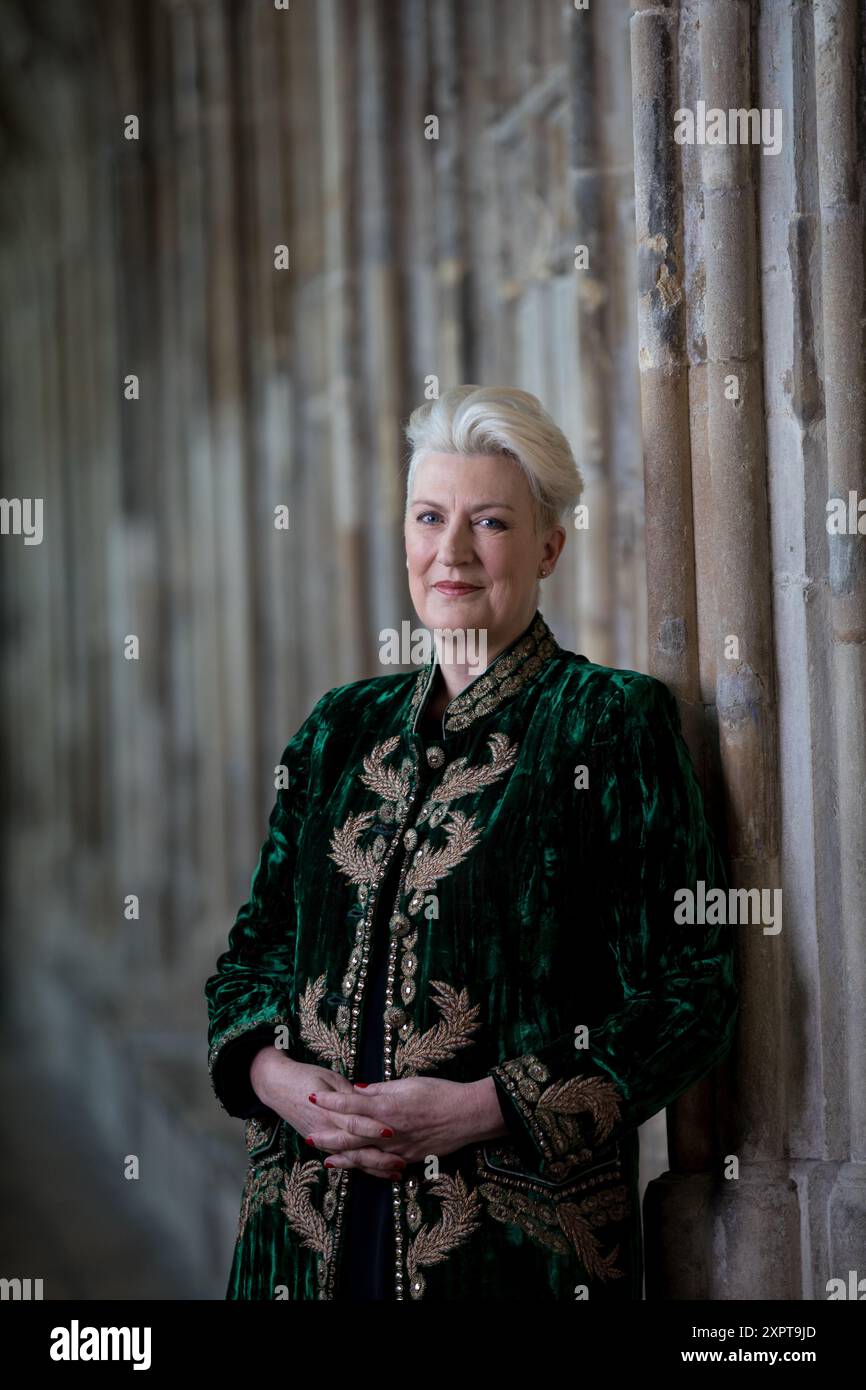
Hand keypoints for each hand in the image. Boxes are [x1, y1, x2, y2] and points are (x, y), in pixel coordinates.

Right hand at [248, 1047, 406, 1180]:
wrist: (277, 1085)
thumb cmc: (306, 1077)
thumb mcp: (330, 1079)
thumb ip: (350, 1094)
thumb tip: (371, 1102)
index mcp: (329, 1111)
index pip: (354, 1122)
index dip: (373, 1128)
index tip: (392, 1132)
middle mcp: (325, 1130)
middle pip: (355, 1148)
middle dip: (379, 1157)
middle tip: (402, 1162)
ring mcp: (322, 1141)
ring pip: (351, 1159)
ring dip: (374, 1168)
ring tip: (396, 1173)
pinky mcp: (322, 1145)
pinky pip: (344, 1159)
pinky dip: (361, 1167)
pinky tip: (378, 1173)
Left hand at [307, 1075, 510, 1174]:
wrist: (467, 1115)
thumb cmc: (439, 1093)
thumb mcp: (408, 1083)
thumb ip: (381, 1090)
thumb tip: (360, 1091)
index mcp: (388, 1107)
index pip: (351, 1104)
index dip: (330, 1100)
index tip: (313, 1096)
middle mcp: (389, 1131)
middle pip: (351, 1136)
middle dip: (328, 1136)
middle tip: (308, 1137)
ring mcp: (398, 1149)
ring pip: (364, 1156)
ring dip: (343, 1157)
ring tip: (326, 1159)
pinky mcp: (408, 1159)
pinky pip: (382, 1165)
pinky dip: (367, 1166)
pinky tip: (358, 1167)